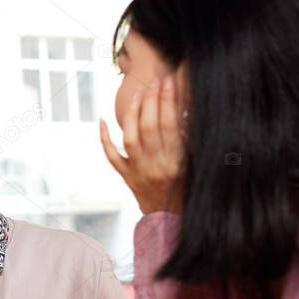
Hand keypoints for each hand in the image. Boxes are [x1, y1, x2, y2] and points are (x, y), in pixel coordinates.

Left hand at [100, 76, 183, 213]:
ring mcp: (138, 171)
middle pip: (150, 127)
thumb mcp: (194, 163)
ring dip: (133, 113)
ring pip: (131, 137)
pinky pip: (112, 156)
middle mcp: (156, 166)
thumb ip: (189, 139)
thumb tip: (185, 107)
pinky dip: (105, 138)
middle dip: (152, 100)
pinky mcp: (126, 176)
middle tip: (154, 80)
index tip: (168, 81)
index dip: (169, 100)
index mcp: (177, 162)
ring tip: (137, 92)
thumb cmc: (187, 187)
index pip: (171, 125)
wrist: (170, 219)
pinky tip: (103, 120)